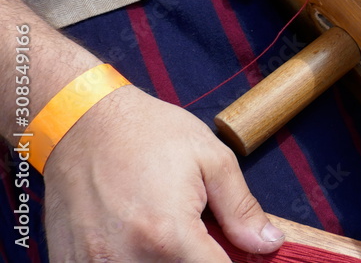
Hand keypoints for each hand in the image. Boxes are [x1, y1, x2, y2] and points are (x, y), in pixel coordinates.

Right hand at [43, 86, 282, 261]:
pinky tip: (132, 236)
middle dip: (196, 258)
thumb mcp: (211, 159)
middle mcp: (128, 259)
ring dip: (163, 259)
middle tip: (194, 229)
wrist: (82, 122)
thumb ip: (241, 209)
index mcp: (168, 235)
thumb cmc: (150, 133)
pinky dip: (130, 259)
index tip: (229, 248)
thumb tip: (269, 243)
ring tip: (160, 228)